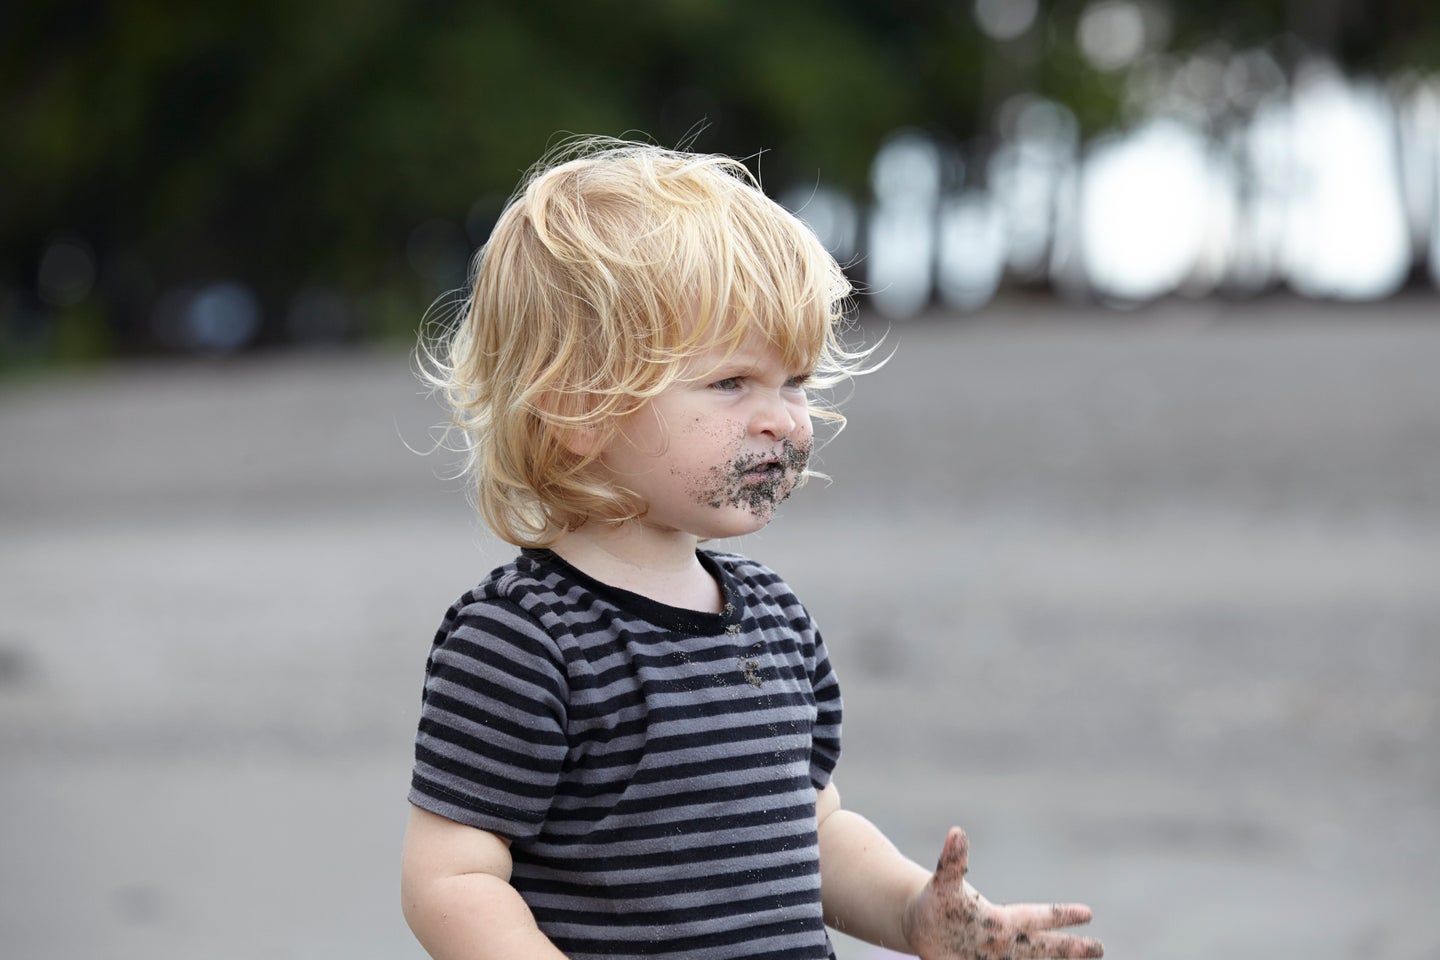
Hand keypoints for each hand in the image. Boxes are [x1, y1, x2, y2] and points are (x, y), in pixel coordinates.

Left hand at [903, 828, 1102, 959]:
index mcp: (1002, 921)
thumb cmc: (938, 903)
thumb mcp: (944, 884)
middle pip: (1043, 948)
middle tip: (1100, 948)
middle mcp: (1006, 944)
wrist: (922, 928)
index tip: (1088, 913)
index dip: (1060, 915)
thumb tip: (956, 831)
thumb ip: (953, 862)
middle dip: (1070, 949)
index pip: (1037, 916)